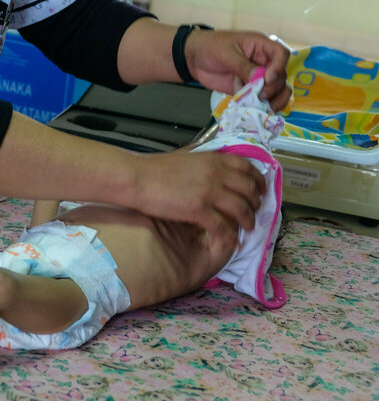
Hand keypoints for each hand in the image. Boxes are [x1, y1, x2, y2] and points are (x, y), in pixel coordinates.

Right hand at [137, 148, 266, 245]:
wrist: (138, 178)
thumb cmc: (157, 168)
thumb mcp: (187, 157)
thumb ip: (206, 163)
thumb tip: (217, 170)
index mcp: (214, 159)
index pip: (247, 168)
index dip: (259, 180)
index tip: (262, 190)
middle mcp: (216, 173)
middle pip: (249, 190)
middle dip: (256, 203)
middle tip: (255, 212)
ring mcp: (209, 192)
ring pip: (241, 209)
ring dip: (248, 221)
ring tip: (249, 228)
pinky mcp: (199, 209)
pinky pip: (223, 226)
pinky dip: (231, 236)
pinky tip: (233, 242)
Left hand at [184, 29, 291, 110]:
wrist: (193, 58)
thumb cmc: (210, 47)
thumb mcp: (226, 53)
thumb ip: (242, 66)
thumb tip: (259, 77)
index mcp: (260, 46)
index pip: (280, 53)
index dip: (278, 66)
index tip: (267, 78)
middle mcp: (263, 61)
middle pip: (281, 75)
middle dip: (273, 87)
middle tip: (261, 94)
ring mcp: (257, 77)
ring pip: (278, 89)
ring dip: (275, 99)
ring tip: (265, 106)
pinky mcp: (250, 89)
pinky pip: (264, 98)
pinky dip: (265, 105)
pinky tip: (259, 109)